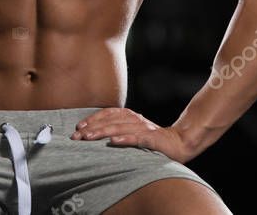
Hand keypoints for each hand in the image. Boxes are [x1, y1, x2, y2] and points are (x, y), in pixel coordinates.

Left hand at [69, 108, 194, 162]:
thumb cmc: (151, 140)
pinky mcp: (153, 139)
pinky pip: (137, 138)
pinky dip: (124, 139)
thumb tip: (93, 135)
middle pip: (110, 121)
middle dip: (92, 128)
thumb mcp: (132, 133)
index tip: (78, 127)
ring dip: (102, 132)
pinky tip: (113, 142)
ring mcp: (144, 128)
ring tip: (89, 138)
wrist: (179, 143)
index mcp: (130, 116)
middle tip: (77, 136)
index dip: (92, 118)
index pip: (108, 113)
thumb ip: (117, 131)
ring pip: (120, 128)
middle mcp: (136, 119)